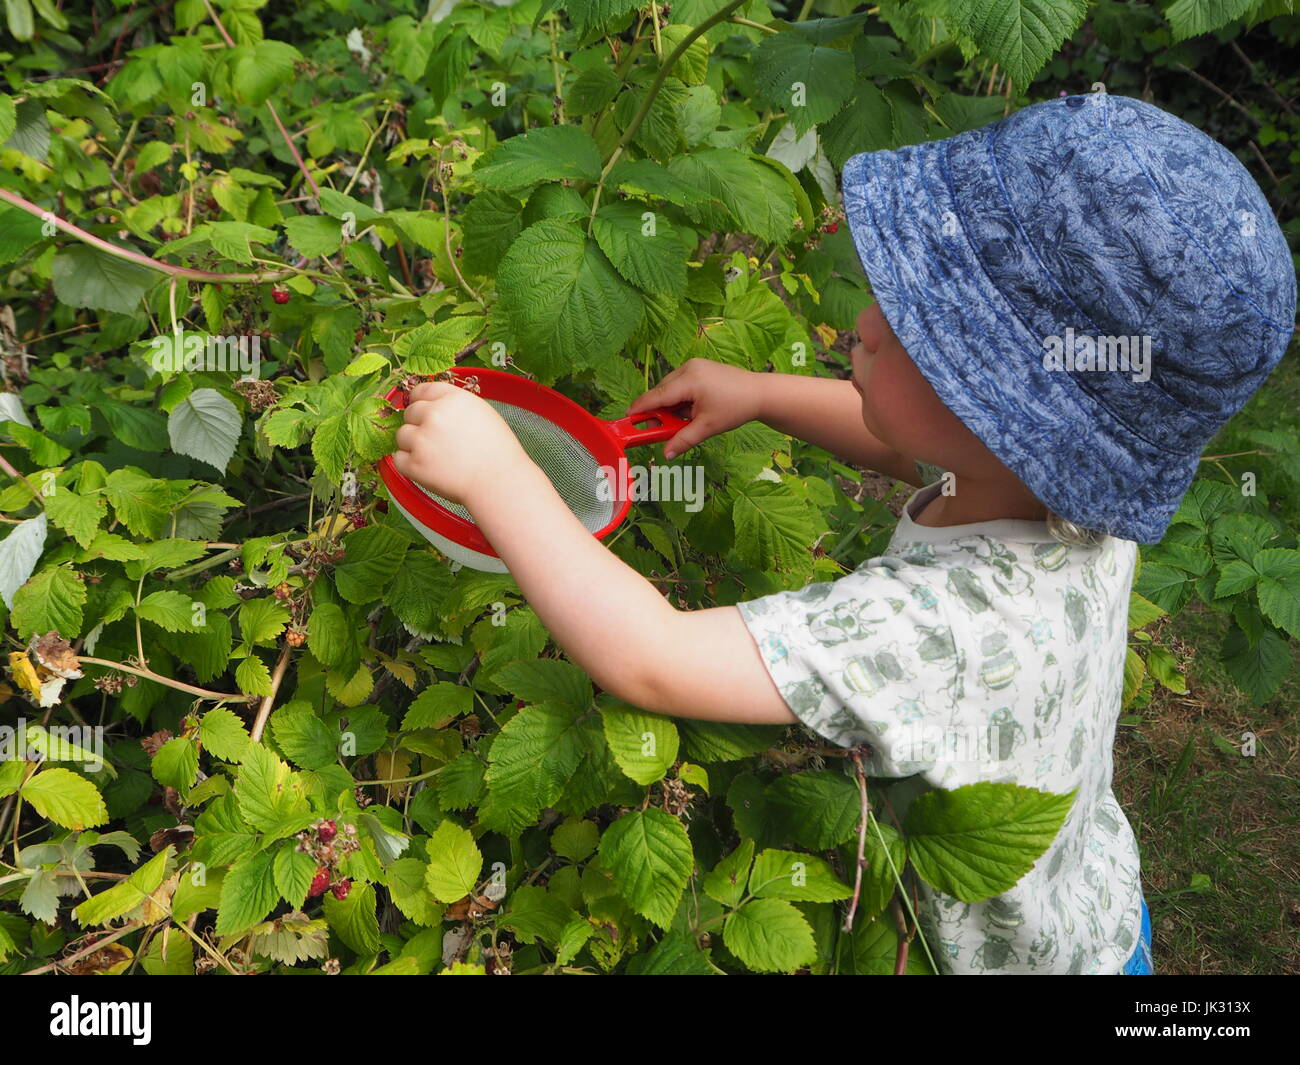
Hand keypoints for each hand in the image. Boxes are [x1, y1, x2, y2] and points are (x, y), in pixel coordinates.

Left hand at [392, 382, 528, 507]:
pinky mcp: (414, 463)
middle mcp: (434, 414)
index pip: (423, 390)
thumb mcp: (483, 414)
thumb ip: (455, 405)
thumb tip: (433, 406)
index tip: (422, 411)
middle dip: (418, 425)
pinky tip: (427, 469)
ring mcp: (422, 439)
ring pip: (402, 435)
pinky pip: (399, 459)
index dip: (420, 401)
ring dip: (412, 445)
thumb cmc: (497, 452)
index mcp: (453, 398)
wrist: (498, 482)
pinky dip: (409, 464)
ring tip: (435, 457)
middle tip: (436, 441)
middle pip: (410, 412)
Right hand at [626, 358, 760, 458]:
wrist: (759, 393)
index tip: (626, 417)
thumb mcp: (707, 427)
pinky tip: (691, 411)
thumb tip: (666, 455)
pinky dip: (680, 398)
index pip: (657, 396)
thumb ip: (683, 440)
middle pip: (662, 392)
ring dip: (671, 405)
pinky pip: (680, 384)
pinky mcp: (699, 367)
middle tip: (660, 430)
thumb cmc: (736, 408)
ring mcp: (694, 365)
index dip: (640, 407)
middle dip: (659, 411)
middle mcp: (689, 367)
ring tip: (685, 420)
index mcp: (690, 380)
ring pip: (670, 388)